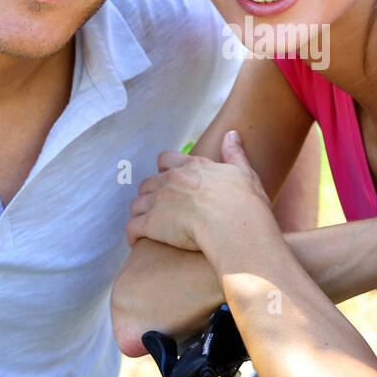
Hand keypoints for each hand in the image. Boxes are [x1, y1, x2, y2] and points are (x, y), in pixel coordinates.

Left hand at [125, 130, 280, 266]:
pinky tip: (138, 242)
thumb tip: (231, 134)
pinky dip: (133, 235)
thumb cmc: (244, 202)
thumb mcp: (244, 172)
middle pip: (148, 183)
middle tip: (159, 209)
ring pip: (137, 205)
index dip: (165, 170)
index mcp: (193, 166)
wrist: (235, 225)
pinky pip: (132, 228)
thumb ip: (234, 153)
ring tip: (148, 228)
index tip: (169, 181)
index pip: (166, 160)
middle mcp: (172, 179)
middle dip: (150, 195)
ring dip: (141, 215)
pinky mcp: (151, 223)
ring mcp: (159, 201)